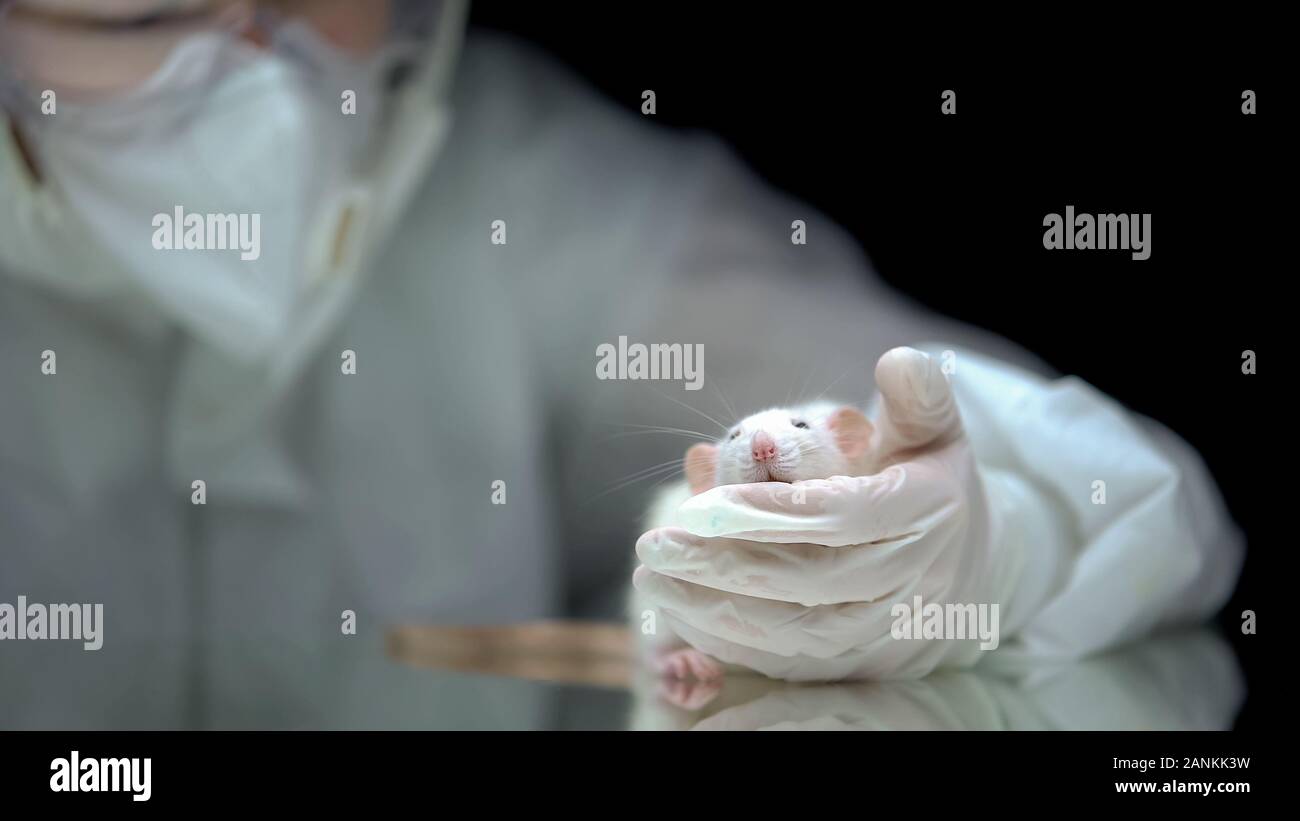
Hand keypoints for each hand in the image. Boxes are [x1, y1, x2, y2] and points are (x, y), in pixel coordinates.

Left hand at [632, 347, 1008, 680]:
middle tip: (654, 544)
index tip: (704, 506)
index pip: (844, 517)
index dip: (770, 514)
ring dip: (714, 609)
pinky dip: (729, 642)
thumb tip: (894, 361)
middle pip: (810, 581)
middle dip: (724, 565)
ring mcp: (885, 633)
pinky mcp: (857, 665)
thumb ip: (917, 395)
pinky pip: (788, 663)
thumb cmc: (928, 480)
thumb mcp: (934, 428)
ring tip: (654, 576)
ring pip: (793, 632)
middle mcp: (912, 581)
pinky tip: (680, 610)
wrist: (965, 566)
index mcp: (928, 514)